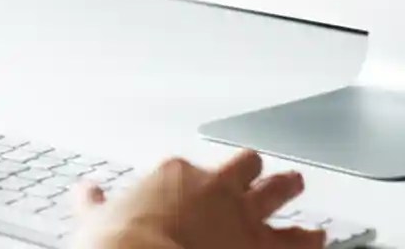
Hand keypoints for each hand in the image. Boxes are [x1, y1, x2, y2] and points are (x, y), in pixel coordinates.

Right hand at [71, 152, 324, 248]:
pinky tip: (319, 238)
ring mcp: (244, 215)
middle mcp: (215, 188)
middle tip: (259, 170)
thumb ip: (96, 204)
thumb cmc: (120, 244)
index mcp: (174, 176)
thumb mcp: (97, 221)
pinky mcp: (266, 245)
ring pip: (280, 189)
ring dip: (289, 188)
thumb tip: (86, 194)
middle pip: (245, 164)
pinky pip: (300, 239)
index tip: (190, 186)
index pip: (187, 168)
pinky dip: (310, 239)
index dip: (192, 178)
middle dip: (253, 168)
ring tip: (296, 186)